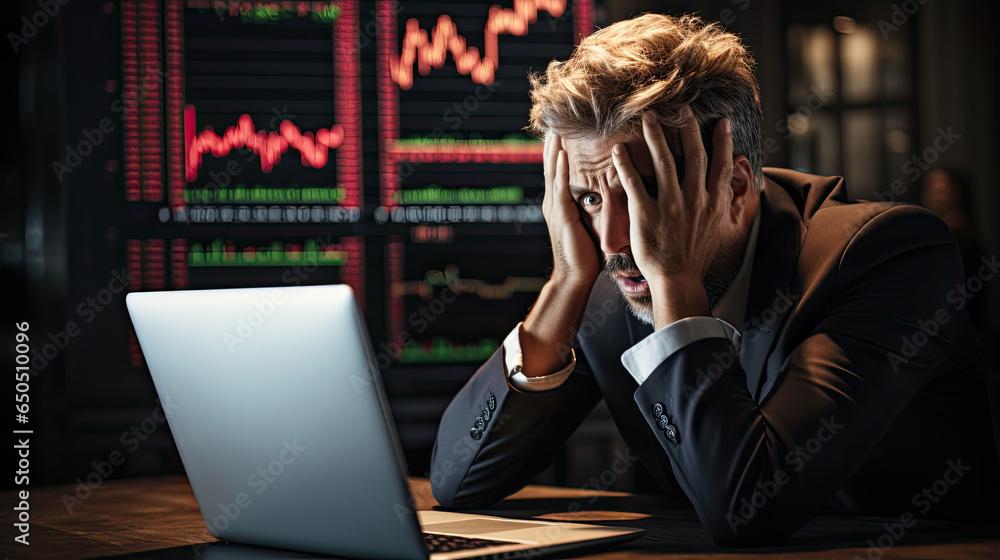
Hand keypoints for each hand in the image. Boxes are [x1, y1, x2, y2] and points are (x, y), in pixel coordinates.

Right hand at [542, 133, 600, 289]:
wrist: (575, 277)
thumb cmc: (587, 256)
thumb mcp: (590, 226)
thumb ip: (594, 208)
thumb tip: (612, 194)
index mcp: (561, 203)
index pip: (560, 169)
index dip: (560, 149)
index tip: (564, 128)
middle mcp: (555, 202)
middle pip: (551, 164)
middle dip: (552, 142)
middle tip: (554, 118)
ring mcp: (555, 208)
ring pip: (552, 171)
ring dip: (553, 148)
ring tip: (555, 126)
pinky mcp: (560, 215)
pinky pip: (559, 187)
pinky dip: (559, 168)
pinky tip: (561, 153)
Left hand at [611, 105, 733, 327]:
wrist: (678, 280)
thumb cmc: (695, 255)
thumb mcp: (717, 228)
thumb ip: (721, 203)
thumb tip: (729, 184)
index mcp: (713, 202)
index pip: (721, 164)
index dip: (723, 141)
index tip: (723, 121)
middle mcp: (695, 199)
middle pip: (694, 155)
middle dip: (687, 129)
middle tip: (681, 108)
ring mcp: (671, 206)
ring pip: (664, 162)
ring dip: (655, 137)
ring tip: (647, 117)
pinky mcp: (647, 215)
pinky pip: (634, 184)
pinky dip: (626, 165)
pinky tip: (618, 150)